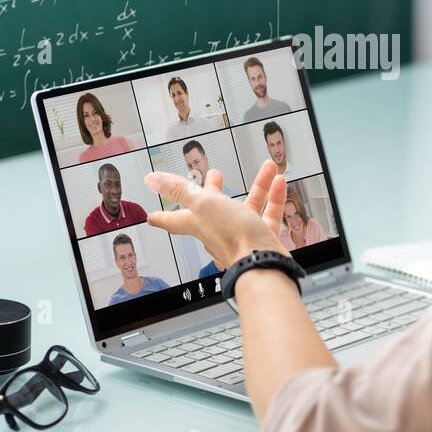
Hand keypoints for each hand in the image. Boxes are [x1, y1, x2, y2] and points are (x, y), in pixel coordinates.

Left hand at [145, 160, 289, 269]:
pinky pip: (268, 214)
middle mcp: (218, 230)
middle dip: (214, 190)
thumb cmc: (232, 237)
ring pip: (248, 206)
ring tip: (267, 169)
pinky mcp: (262, 238)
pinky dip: (274, 197)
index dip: (163, 216)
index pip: (175, 219)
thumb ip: (180, 190)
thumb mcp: (202, 204)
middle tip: (215, 176)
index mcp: (199, 223)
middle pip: (214, 208)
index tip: (152, 216)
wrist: (262, 262)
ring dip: (258, 186)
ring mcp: (241, 235)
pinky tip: (279, 184)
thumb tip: (152, 180)